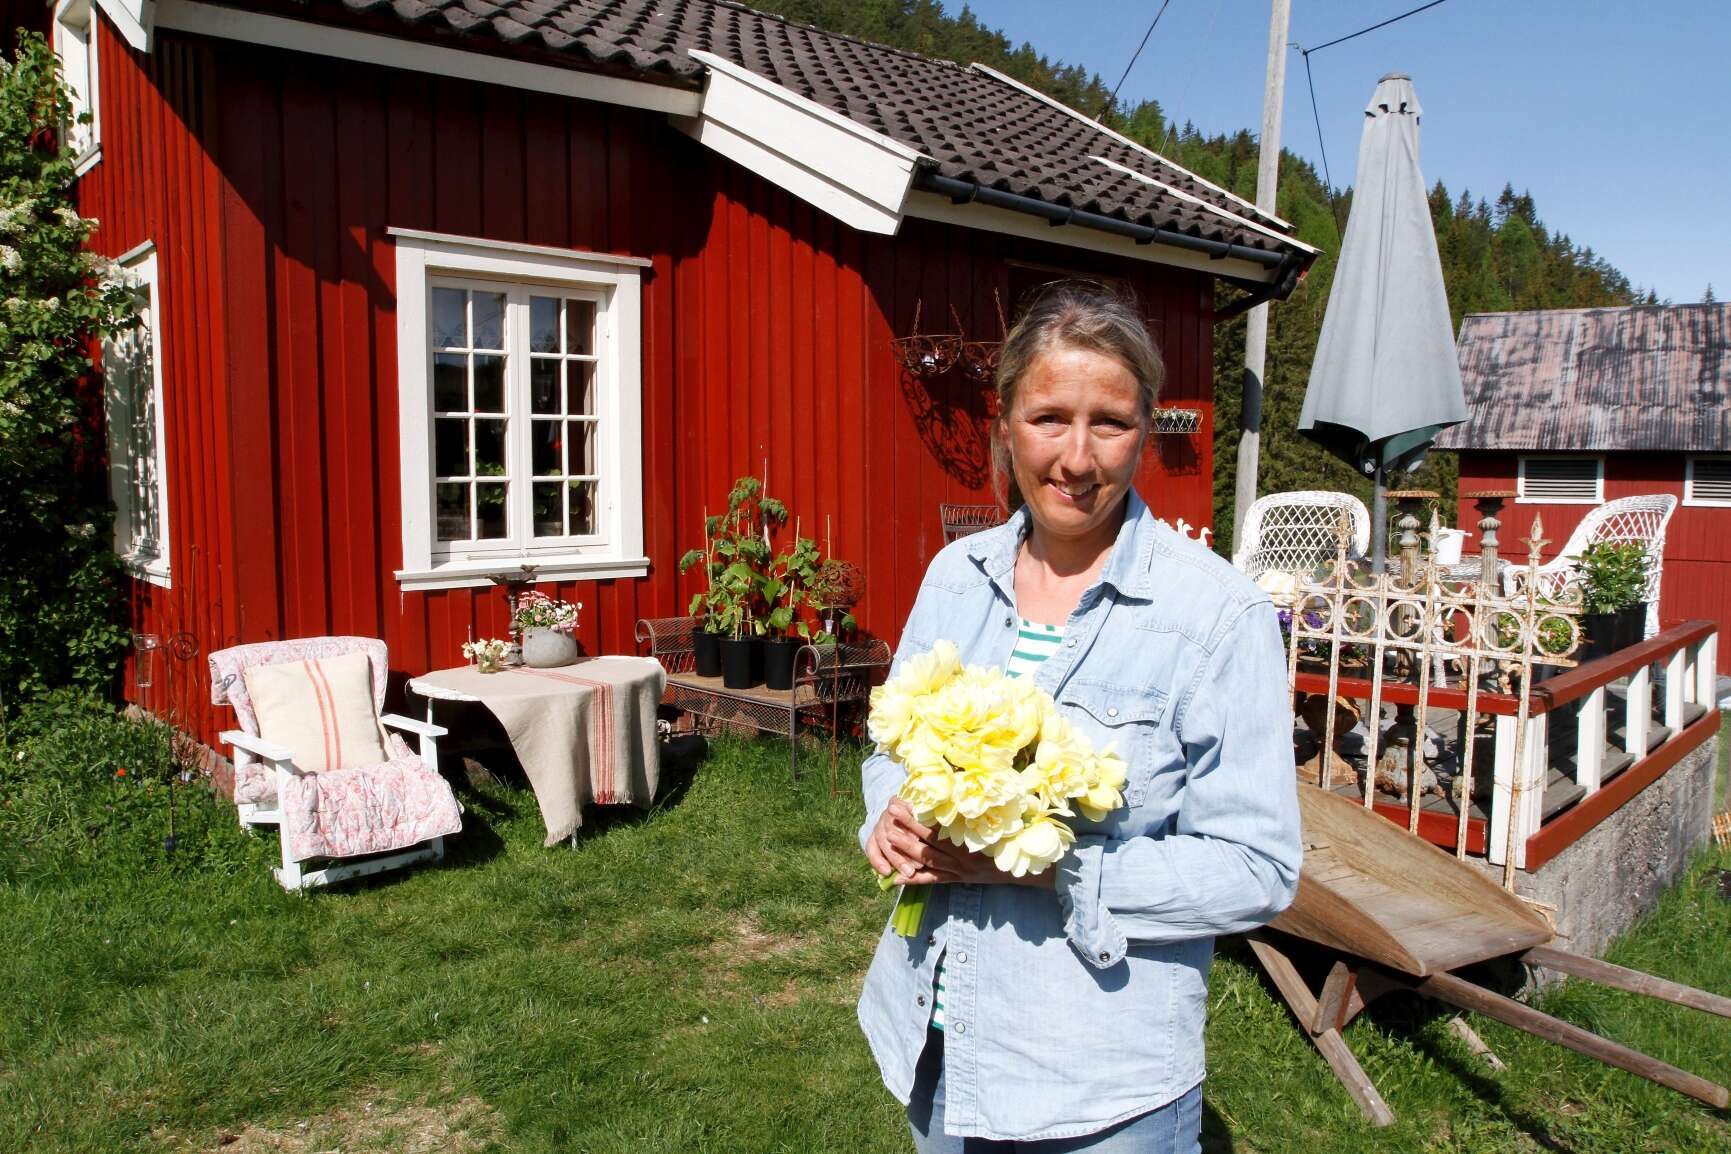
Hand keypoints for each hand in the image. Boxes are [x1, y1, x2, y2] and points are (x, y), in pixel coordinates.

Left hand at [866, 800, 1055, 888]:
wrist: (1027, 870)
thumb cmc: (1015, 838)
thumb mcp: (1002, 821)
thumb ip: (984, 806)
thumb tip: (973, 780)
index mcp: (972, 840)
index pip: (940, 828)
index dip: (920, 817)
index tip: (904, 801)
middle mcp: (962, 857)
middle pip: (929, 844)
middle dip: (907, 828)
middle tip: (890, 813)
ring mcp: (959, 870)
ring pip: (928, 861)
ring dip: (906, 851)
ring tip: (887, 838)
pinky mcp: (958, 880)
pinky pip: (933, 881)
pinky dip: (915, 880)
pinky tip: (895, 878)